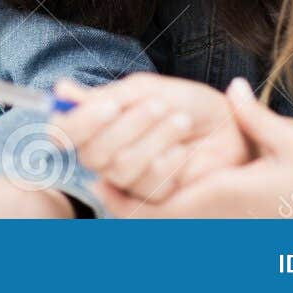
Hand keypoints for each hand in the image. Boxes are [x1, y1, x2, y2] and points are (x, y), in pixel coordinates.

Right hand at [52, 73, 245, 203]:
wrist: (230, 126)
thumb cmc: (188, 104)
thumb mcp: (146, 91)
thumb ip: (106, 96)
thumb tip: (61, 91)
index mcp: (98, 126)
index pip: (64, 133)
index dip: (79, 123)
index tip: (110, 105)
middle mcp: (107, 156)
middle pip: (92, 154)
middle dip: (127, 126)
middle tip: (158, 105)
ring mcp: (130, 181)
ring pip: (120, 168)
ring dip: (153, 139)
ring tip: (181, 121)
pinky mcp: (155, 201)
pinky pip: (148, 187)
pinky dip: (168, 163)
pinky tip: (185, 152)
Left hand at [116, 79, 292, 217]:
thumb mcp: (292, 145)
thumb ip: (256, 118)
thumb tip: (233, 87)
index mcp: (221, 198)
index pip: (159, 209)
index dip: (124, 198)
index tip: (100, 179)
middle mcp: (215, 222)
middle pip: (154, 228)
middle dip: (124, 208)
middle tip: (101, 183)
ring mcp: (221, 234)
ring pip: (168, 234)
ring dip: (142, 214)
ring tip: (118, 186)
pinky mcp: (228, 237)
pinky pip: (186, 233)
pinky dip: (165, 220)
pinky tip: (158, 197)